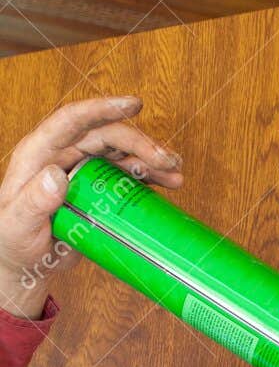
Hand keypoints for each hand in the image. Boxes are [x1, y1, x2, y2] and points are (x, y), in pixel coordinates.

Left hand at [0, 96, 182, 320]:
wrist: (24, 261)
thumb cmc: (12, 240)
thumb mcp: (18, 223)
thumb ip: (34, 201)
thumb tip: (56, 175)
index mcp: (40, 153)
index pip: (72, 121)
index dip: (102, 109)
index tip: (132, 105)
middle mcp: (64, 155)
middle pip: (106, 137)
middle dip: (140, 144)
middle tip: (167, 161)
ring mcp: (82, 171)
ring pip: (120, 154)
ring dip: (150, 161)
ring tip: (175, 174)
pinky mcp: (97, 190)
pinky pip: (125, 177)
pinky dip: (147, 180)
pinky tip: (166, 186)